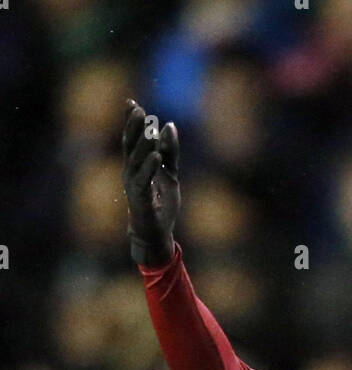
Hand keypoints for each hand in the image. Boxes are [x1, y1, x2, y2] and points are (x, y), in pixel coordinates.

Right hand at [122, 98, 180, 266]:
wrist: (157, 235)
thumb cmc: (161, 205)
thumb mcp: (171, 174)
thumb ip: (171, 152)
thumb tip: (170, 125)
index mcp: (136, 166)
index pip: (132, 139)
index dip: (130, 121)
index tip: (131, 102)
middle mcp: (131, 173)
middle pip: (130, 146)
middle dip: (133, 128)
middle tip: (139, 110)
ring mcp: (133, 186)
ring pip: (136, 161)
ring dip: (143, 145)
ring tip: (150, 129)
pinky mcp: (140, 200)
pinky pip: (144, 180)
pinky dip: (150, 167)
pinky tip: (156, 155)